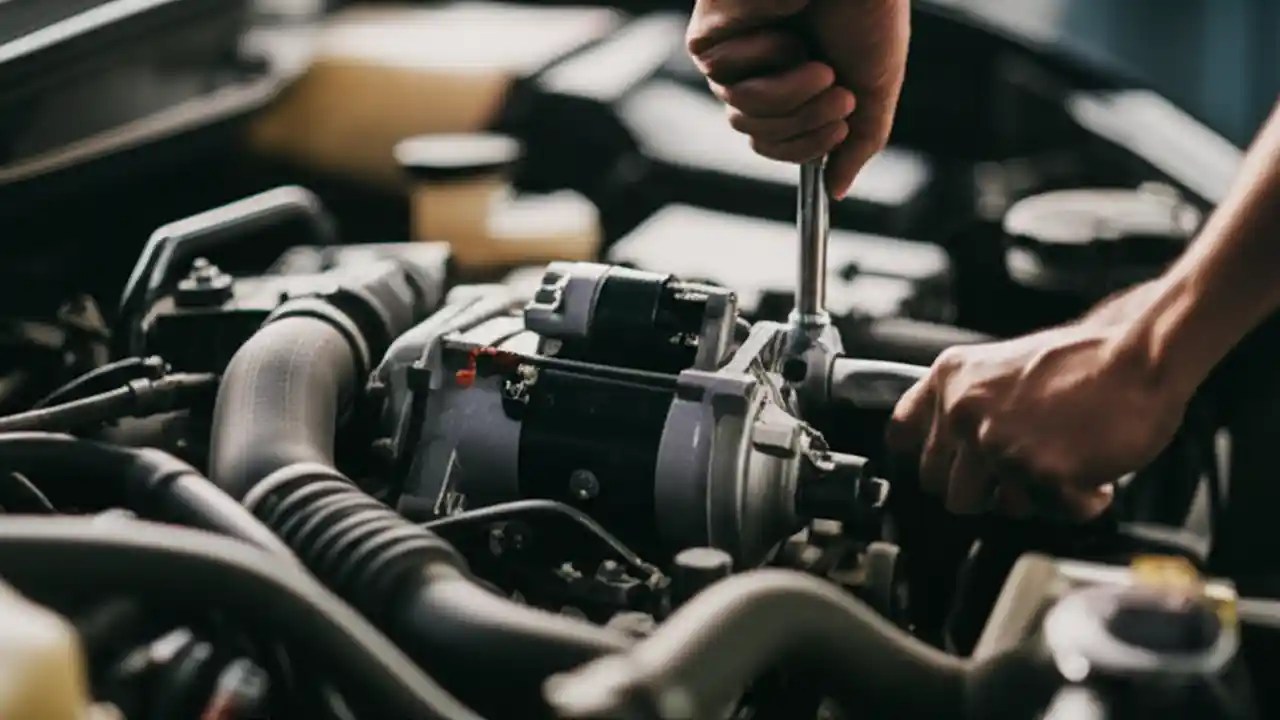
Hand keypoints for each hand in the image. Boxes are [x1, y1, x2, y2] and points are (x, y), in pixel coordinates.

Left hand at [686, 0, 909, 197]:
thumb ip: (858, 142)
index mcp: (794, 86)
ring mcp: (732, 53)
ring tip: (816, 61)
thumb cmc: (868, 12)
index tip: (842, 123)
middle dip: (803, 121)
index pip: (776, 145)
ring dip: (788, 92)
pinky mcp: (709, 33)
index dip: (807, 147)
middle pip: (756, 135)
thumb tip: (837, 192)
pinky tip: (785, 20)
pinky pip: (723, 75)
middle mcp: (758, 72)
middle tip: (837, 90)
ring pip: (740, 111)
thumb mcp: (874, 87)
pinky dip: (765, 54)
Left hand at [886, 319, 1190, 521]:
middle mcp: (964, 413)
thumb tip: (947, 452)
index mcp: (950, 380)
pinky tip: (1091, 473)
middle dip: (982, 489)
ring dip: (1033, 497)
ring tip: (1063, 463)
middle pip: (944, 488)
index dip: (926, 458)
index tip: (946, 467)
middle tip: (1022, 471)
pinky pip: (1053, 513)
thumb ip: (965, 405)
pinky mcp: (1040, 473)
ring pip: (997, 508)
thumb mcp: (999, 367)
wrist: (1140, 354)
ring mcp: (999, 446)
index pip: (901, 436)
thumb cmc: (1084, 361)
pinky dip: (1079, 502)